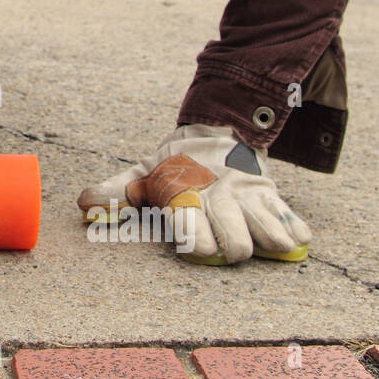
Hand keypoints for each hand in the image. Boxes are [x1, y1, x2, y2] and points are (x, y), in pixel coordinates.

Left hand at [76, 124, 310, 264]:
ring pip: (270, 239)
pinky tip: (282, 231)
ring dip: (264, 243)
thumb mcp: (143, 175)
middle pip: (236, 249)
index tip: (194, 242)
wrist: (216, 128)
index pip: (195, 242)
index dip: (196, 248)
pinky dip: (294, 235)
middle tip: (224, 239)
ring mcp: (250, 198)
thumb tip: (82, 204)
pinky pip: (296, 227)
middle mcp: (221, 200)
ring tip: (253, 234)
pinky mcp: (274, 195)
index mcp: (187, 198)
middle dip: (232, 251)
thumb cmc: (175, 164)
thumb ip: (114, 193)